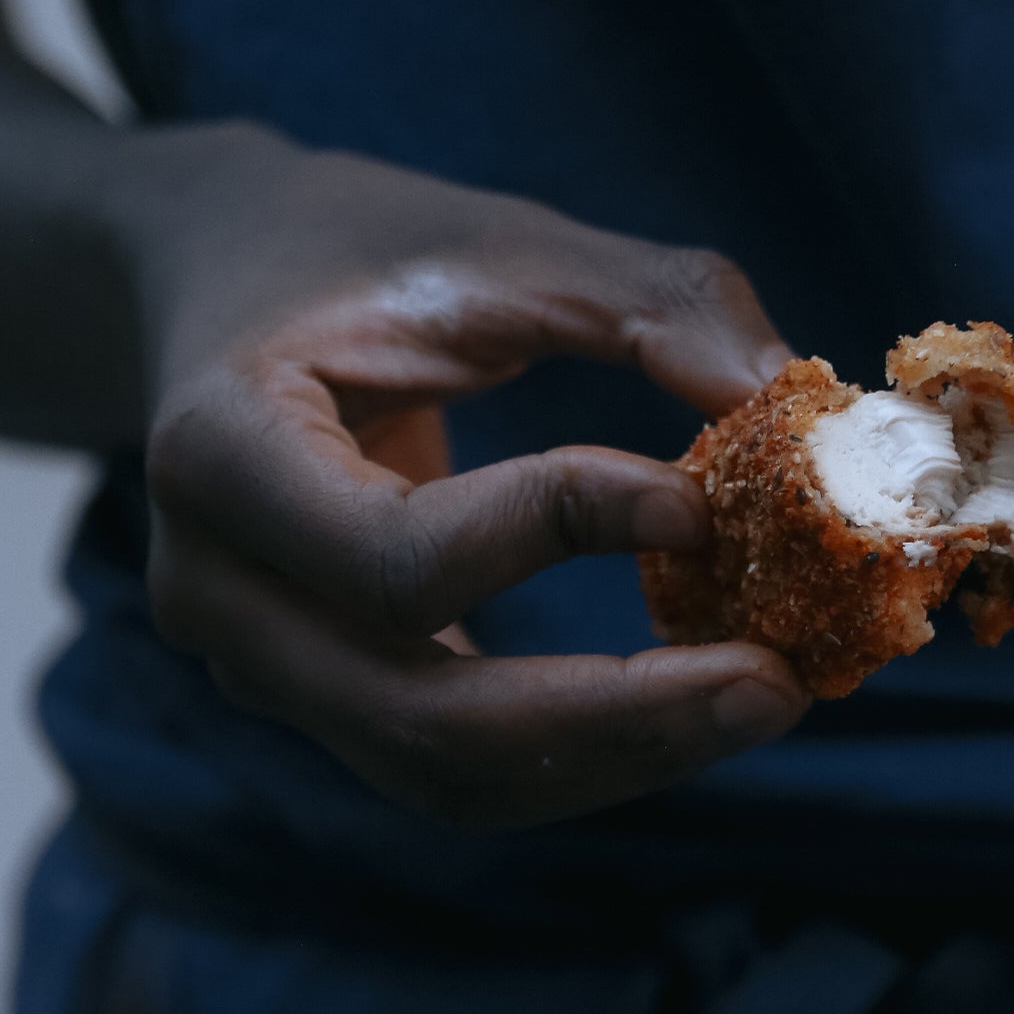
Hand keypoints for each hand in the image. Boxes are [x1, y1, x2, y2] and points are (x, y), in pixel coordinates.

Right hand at [125, 126, 808, 827]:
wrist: (225, 280)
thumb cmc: (364, 250)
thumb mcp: (500, 242)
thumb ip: (650, 304)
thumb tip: (795, 394)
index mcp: (219, 453)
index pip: (394, 556)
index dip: (557, 536)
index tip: (700, 502)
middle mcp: (217, 590)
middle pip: (421, 719)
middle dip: (621, 716)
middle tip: (779, 682)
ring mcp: (260, 662)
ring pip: (445, 772)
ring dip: (618, 754)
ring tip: (763, 698)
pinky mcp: (326, 690)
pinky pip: (457, 759)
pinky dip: (585, 743)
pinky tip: (692, 696)